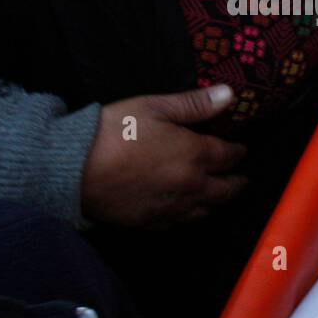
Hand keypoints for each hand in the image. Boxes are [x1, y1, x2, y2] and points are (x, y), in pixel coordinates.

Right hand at [81, 83, 246, 225]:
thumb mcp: (155, 107)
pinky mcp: (151, 222)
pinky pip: (180, 223)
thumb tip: (229, 95)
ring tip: (221, 197)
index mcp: (195, 154)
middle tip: (242, 179)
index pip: (229, 156)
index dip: (238, 152)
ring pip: (206, 211)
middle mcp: (190, 186)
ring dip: (218, 203)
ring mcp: (172, 208)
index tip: (241, 149)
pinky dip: (191, 216)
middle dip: (237, 183)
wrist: (74, 168)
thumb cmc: (115, 131)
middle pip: (225, 190)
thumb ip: (194, 104)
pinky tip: (188, 212)